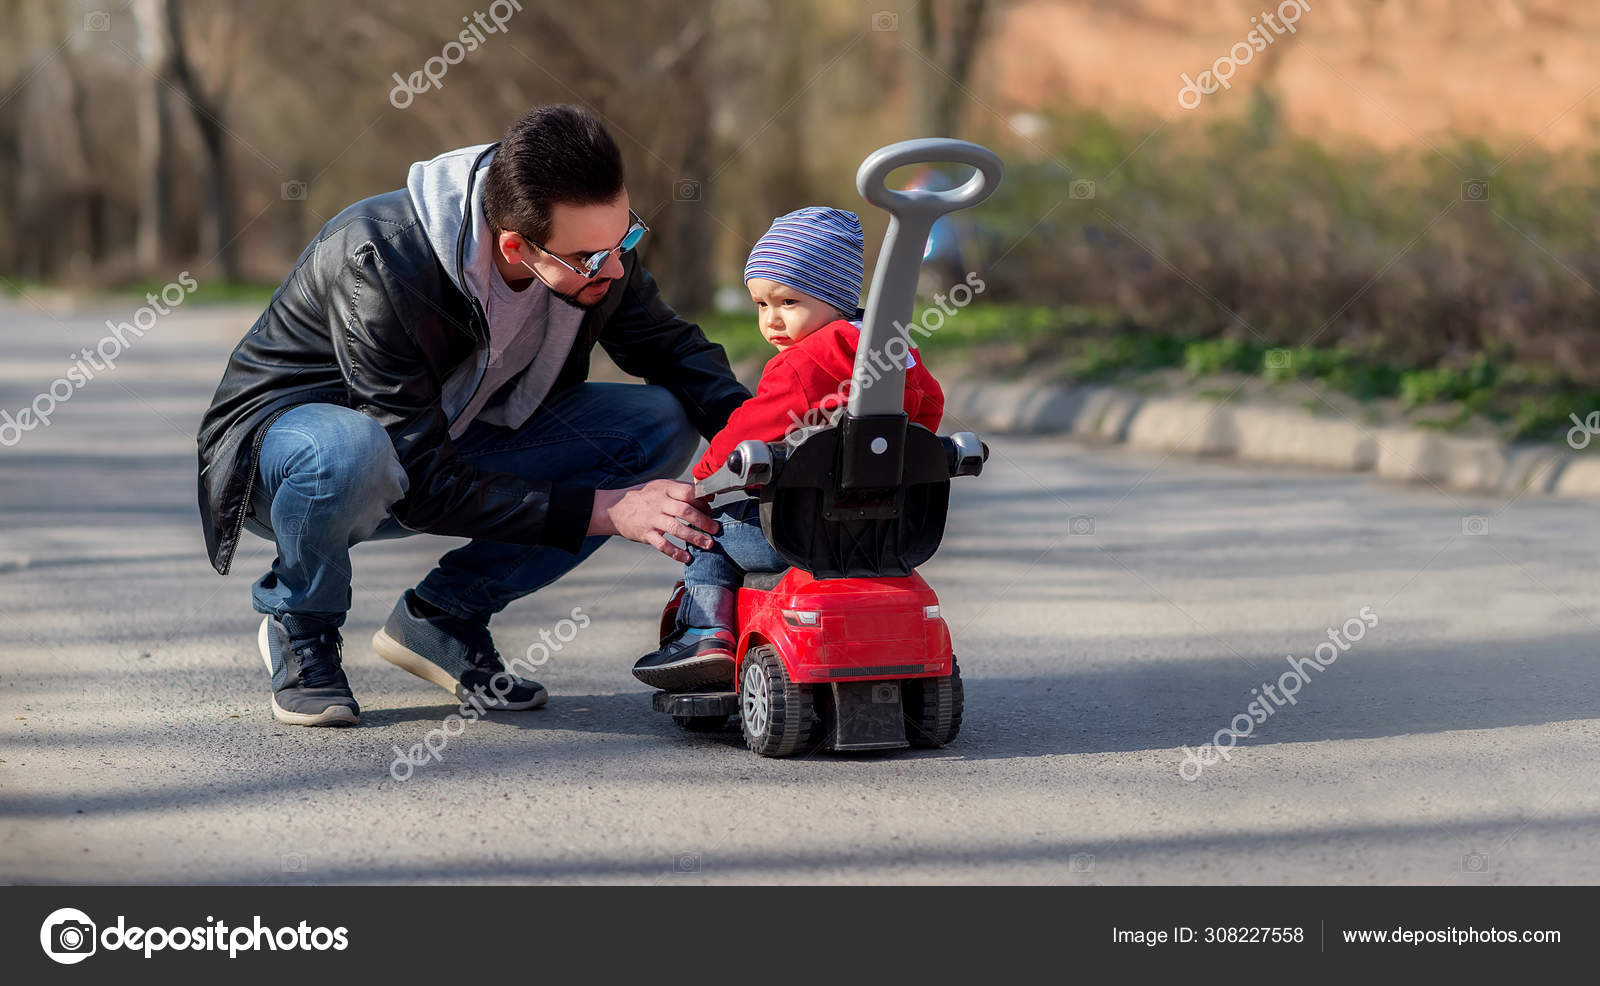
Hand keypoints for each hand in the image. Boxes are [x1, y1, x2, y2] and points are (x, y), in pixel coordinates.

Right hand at [588, 479, 719, 562]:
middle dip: (703, 521)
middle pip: (686, 511)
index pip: (688, 492)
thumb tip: (709, 498)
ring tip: (708, 545)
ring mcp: (652, 519)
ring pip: (676, 528)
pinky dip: (675, 552)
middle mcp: (659, 503)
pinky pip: (662, 544)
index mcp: (665, 488)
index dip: (703, 500)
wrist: (613, 508)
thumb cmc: (644, 497)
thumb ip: (682, 491)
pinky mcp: (645, 534)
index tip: (712, 509)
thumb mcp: (661, 486)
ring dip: (694, 537)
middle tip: (716, 529)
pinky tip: (687, 558)